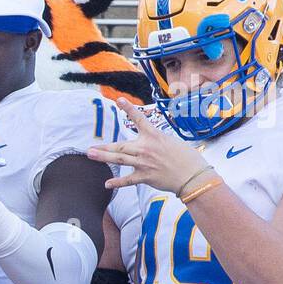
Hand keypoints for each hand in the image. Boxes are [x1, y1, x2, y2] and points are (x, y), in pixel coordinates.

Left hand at [86, 98, 211, 194]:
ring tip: (91, 155)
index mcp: (154, 136)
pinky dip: (117, 182)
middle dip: (104, 147)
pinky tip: (107, 184)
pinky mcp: (145, 176)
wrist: (193, 175)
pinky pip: (128, 180)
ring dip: (103, 157)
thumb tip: (149, 145)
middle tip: (89, 148)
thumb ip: (156, 142)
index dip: (128, 108)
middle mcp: (146, 148)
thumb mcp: (172, 142)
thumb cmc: (187, 158)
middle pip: (120, 146)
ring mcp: (143, 163)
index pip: (139, 119)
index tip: (119, 100)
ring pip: (119, 159)